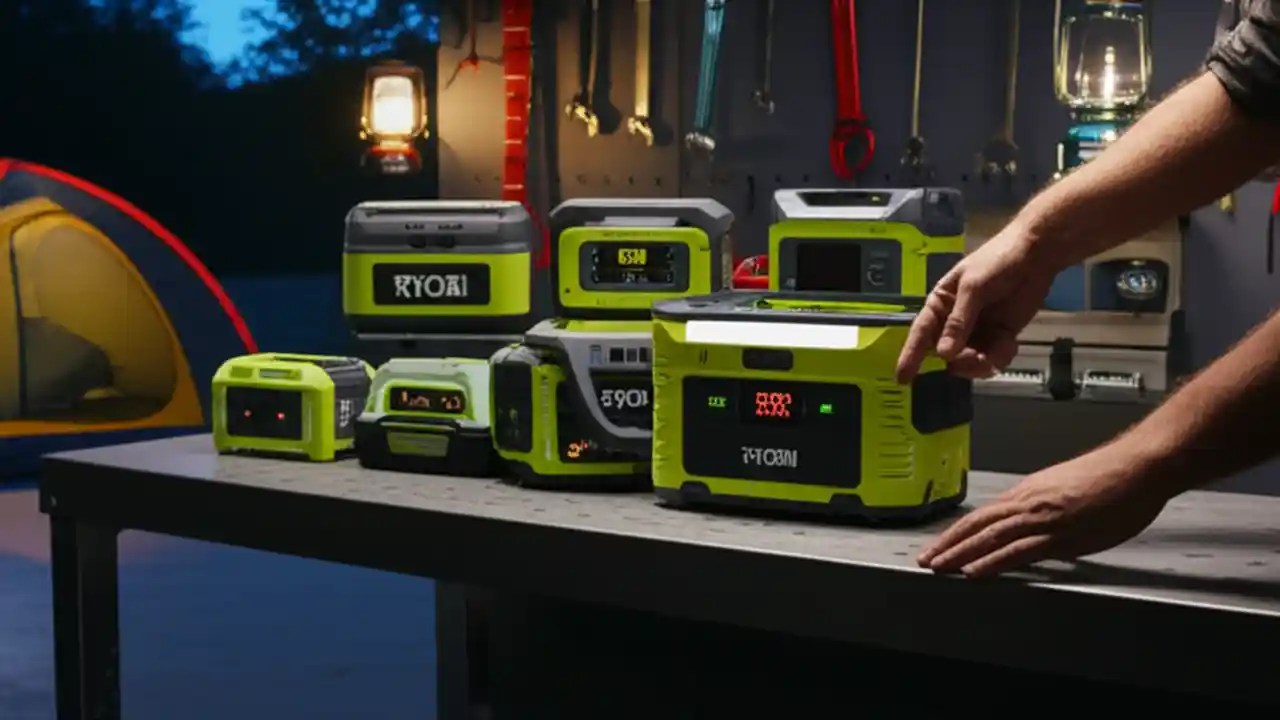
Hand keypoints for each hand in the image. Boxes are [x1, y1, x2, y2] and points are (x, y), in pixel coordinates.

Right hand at [896, 223, 1057, 382]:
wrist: (1036, 254)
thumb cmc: (997, 261)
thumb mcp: (973, 287)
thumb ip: (959, 321)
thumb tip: (943, 353)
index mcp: (941, 304)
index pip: (921, 333)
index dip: (911, 355)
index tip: (903, 379)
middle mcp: (955, 320)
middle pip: (946, 353)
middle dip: (959, 361)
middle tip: (976, 358)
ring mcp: (979, 330)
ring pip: (969, 360)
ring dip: (979, 364)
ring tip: (993, 358)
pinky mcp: (1000, 335)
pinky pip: (993, 358)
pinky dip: (1000, 358)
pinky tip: (1010, 346)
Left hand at [917, 446, 1170, 577]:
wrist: (1138, 466)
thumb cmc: (1111, 476)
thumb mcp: (1065, 488)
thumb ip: (1044, 506)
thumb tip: (1032, 525)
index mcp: (1029, 492)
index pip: (983, 515)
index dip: (957, 531)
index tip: (940, 545)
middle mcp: (1029, 502)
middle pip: (978, 525)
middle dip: (948, 544)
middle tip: (925, 560)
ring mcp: (1044, 518)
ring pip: (991, 538)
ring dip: (960, 554)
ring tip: (939, 568)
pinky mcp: (1062, 534)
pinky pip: (1020, 550)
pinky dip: (993, 562)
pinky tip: (975, 571)